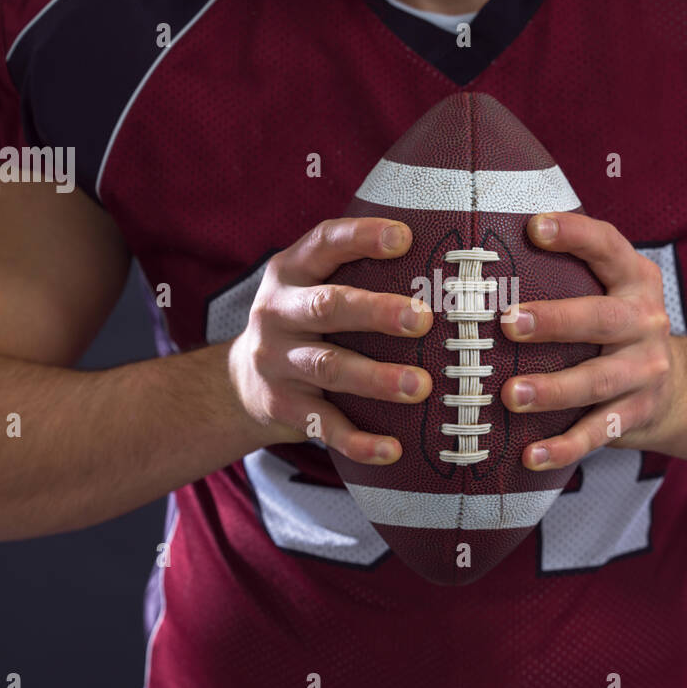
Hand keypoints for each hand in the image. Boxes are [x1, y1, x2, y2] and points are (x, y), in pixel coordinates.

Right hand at [229, 218, 432, 463]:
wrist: (240, 381)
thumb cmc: (305, 322)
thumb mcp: (313, 284)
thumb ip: (357, 268)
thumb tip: (446, 257)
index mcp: (291, 272)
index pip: (324, 243)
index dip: (361, 238)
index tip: (404, 237)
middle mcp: (277, 313)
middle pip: (327, 307)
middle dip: (375, 312)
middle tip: (423, 319)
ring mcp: (277, 362)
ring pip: (329, 368)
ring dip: (376, 379)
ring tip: (420, 386)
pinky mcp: (283, 407)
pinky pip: (323, 426)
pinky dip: (358, 441)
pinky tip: (392, 450)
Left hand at [501, 213, 676, 468]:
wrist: (679, 387)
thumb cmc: (615, 326)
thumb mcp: (609, 289)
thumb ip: (568, 272)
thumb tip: (484, 249)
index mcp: (634, 279)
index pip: (607, 247)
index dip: (574, 234)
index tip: (533, 228)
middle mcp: (645, 321)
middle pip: (601, 319)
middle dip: (554, 321)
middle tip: (507, 322)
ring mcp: (645, 371)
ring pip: (597, 382)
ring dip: (553, 390)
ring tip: (510, 395)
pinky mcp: (637, 414)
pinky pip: (598, 433)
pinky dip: (564, 448)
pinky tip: (529, 456)